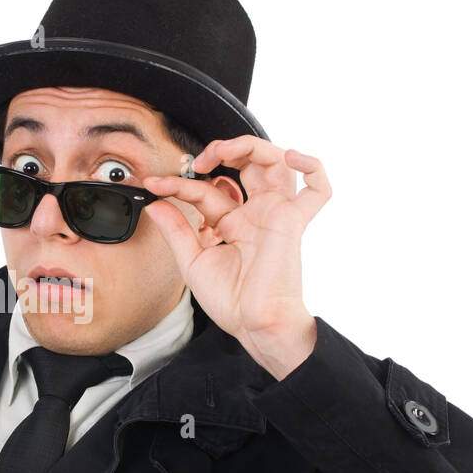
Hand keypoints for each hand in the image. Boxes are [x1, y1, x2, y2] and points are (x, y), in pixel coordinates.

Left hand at [141, 136, 331, 378]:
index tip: (154, 185)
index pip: (207, 190)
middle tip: (198, 160)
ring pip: (277, 163)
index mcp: (234, 223)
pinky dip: (313, 167)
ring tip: (223, 151)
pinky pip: (318, 190)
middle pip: (248, 164)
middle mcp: (256, 214)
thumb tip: (155, 203)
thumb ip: (176, 230)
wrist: (253, 324)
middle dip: (222, 151)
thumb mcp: (192, 261)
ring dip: (251, 147)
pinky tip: (292, 156)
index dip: (179, 184)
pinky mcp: (292, 221)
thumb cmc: (231, 301)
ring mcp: (276, 214)